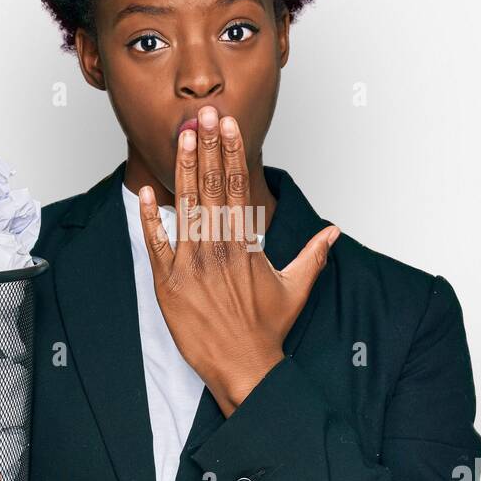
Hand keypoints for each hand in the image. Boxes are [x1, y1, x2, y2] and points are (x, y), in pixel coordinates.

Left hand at [137, 104, 339, 415]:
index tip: (229, 127)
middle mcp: (218, 248)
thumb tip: (332, 233)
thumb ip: (312, 255)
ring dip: (183, 169)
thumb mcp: (296, 289)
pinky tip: (147, 192)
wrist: (243, 366)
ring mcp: (192, 264)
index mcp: (245, 245)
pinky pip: (157, 244)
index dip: (231, 154)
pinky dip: (151, 219)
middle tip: (203, 114)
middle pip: (210, 188)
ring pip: (185, 207)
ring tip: (182, 136)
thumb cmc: (266, 330)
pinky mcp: (169, 283)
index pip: (237, 189)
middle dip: (207, 147)